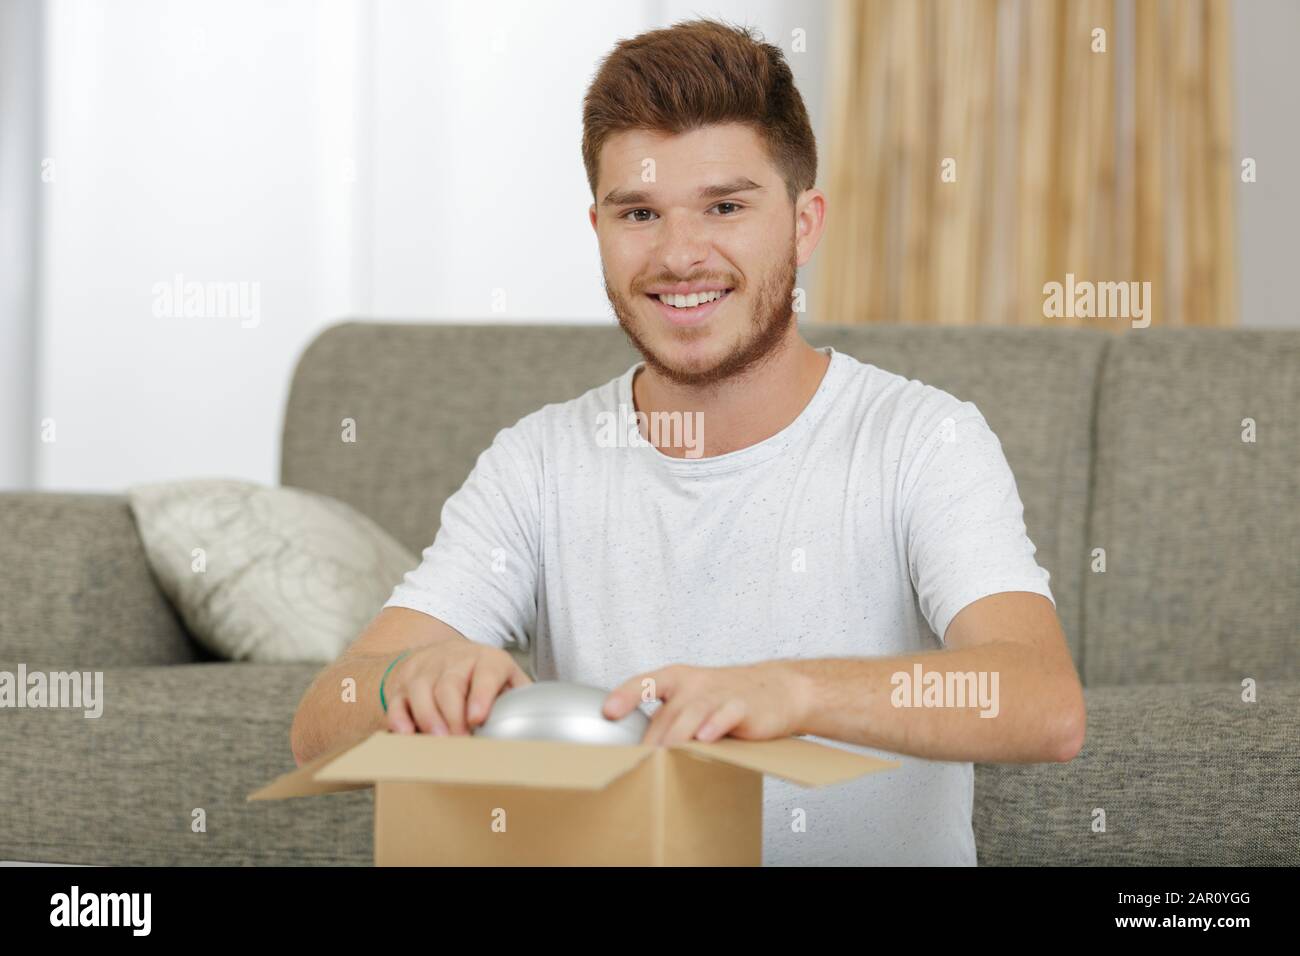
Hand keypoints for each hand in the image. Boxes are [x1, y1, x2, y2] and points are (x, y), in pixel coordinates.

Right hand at [383, 639, 530, 735]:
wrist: (441, 656)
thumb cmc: (481, 677)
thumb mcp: (507, 679)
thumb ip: (521, 699)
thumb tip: (544, 726)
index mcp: (486, 660)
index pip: (486, 673)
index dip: (482, 694)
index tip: (478, 717)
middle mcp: (453, 661)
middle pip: (449, 684)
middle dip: (452, 714)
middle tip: (458, 741)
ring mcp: (425, 672)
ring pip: (421, 691)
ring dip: (428, 718)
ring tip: (437, 742)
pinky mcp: (402, 686)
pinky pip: (397, 702)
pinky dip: (399, 719)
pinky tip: (406, 735)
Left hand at [602, 662, 806, 746]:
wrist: (778, 689)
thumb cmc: (725, 698)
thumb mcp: (691, 700)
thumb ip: (665, 719)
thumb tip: (634, 748)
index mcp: (676, 679)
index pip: (645, 683)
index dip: (626, 696)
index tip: (609, 711)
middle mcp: (694, 683)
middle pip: (667, 712)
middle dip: (652, 739)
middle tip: (636, 763)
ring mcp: (719, 693)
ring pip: (692, 713)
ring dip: (676, 735)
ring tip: (662, 755)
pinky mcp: (742, 706)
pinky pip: (725, 714)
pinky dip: (714, 725)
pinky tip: (704, 738)